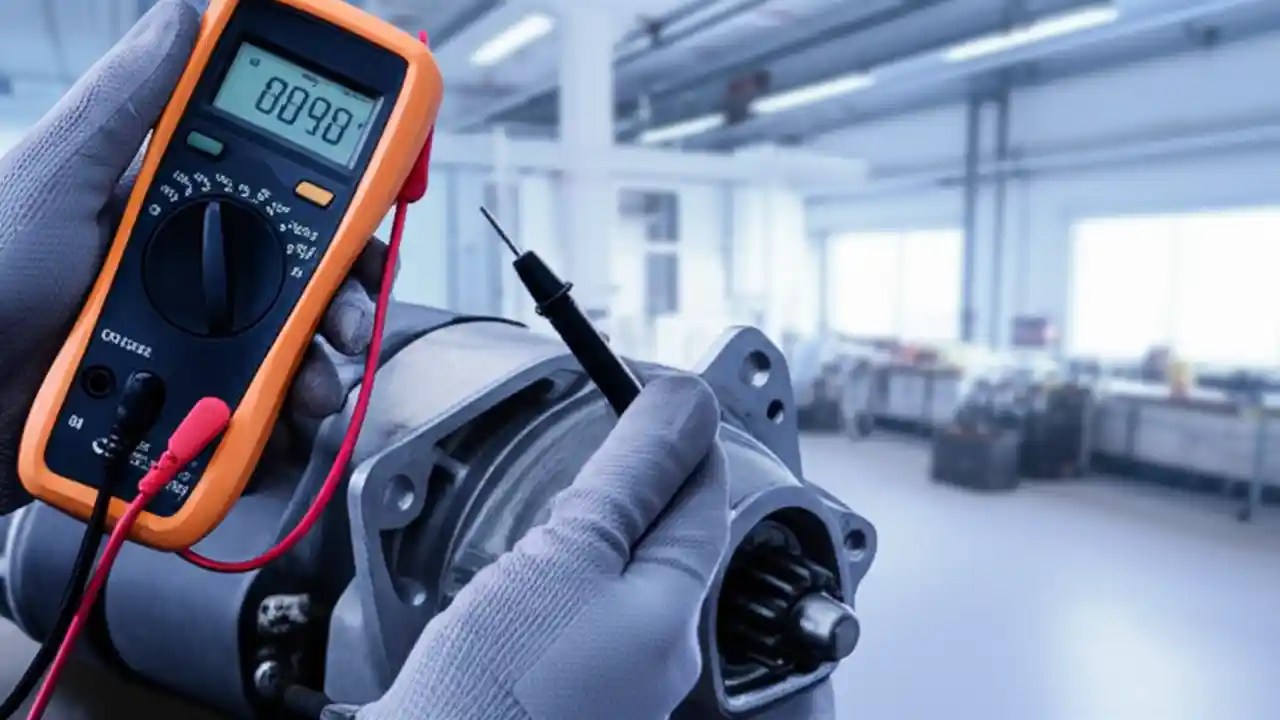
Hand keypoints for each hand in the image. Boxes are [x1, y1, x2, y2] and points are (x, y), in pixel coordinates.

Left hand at [0, 0, 385, 512]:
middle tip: (352, 315)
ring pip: (295, 352)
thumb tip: (183, 17)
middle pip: (307, 277)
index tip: (384, 194)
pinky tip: (270, 432)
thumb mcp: (53, 178)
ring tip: (310, 392)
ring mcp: (193, 343)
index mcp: (171, 207)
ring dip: (322, 371)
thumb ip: (124, 105)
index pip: (280, 188)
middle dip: (346, 295)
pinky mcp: (188, 408)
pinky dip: (278, 431)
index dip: (341, 192)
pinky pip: (260, 418)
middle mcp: (194, 273)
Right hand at [356, 375, 729, 719]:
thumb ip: (631, 476)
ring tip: (547, 511)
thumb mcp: (570, 554)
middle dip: (632, 486)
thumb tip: (689, 403)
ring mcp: (606, 682)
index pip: (705, 502)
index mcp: (673, 617)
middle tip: (597, 440)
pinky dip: (550, 582)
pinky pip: (571, 618)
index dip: (683, 442)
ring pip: (613, 579)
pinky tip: (512, 582)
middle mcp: (651, 656)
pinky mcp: (555, 695)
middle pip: (661, 541)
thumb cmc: (495, 690)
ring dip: (585, 534)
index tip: (657, 400)